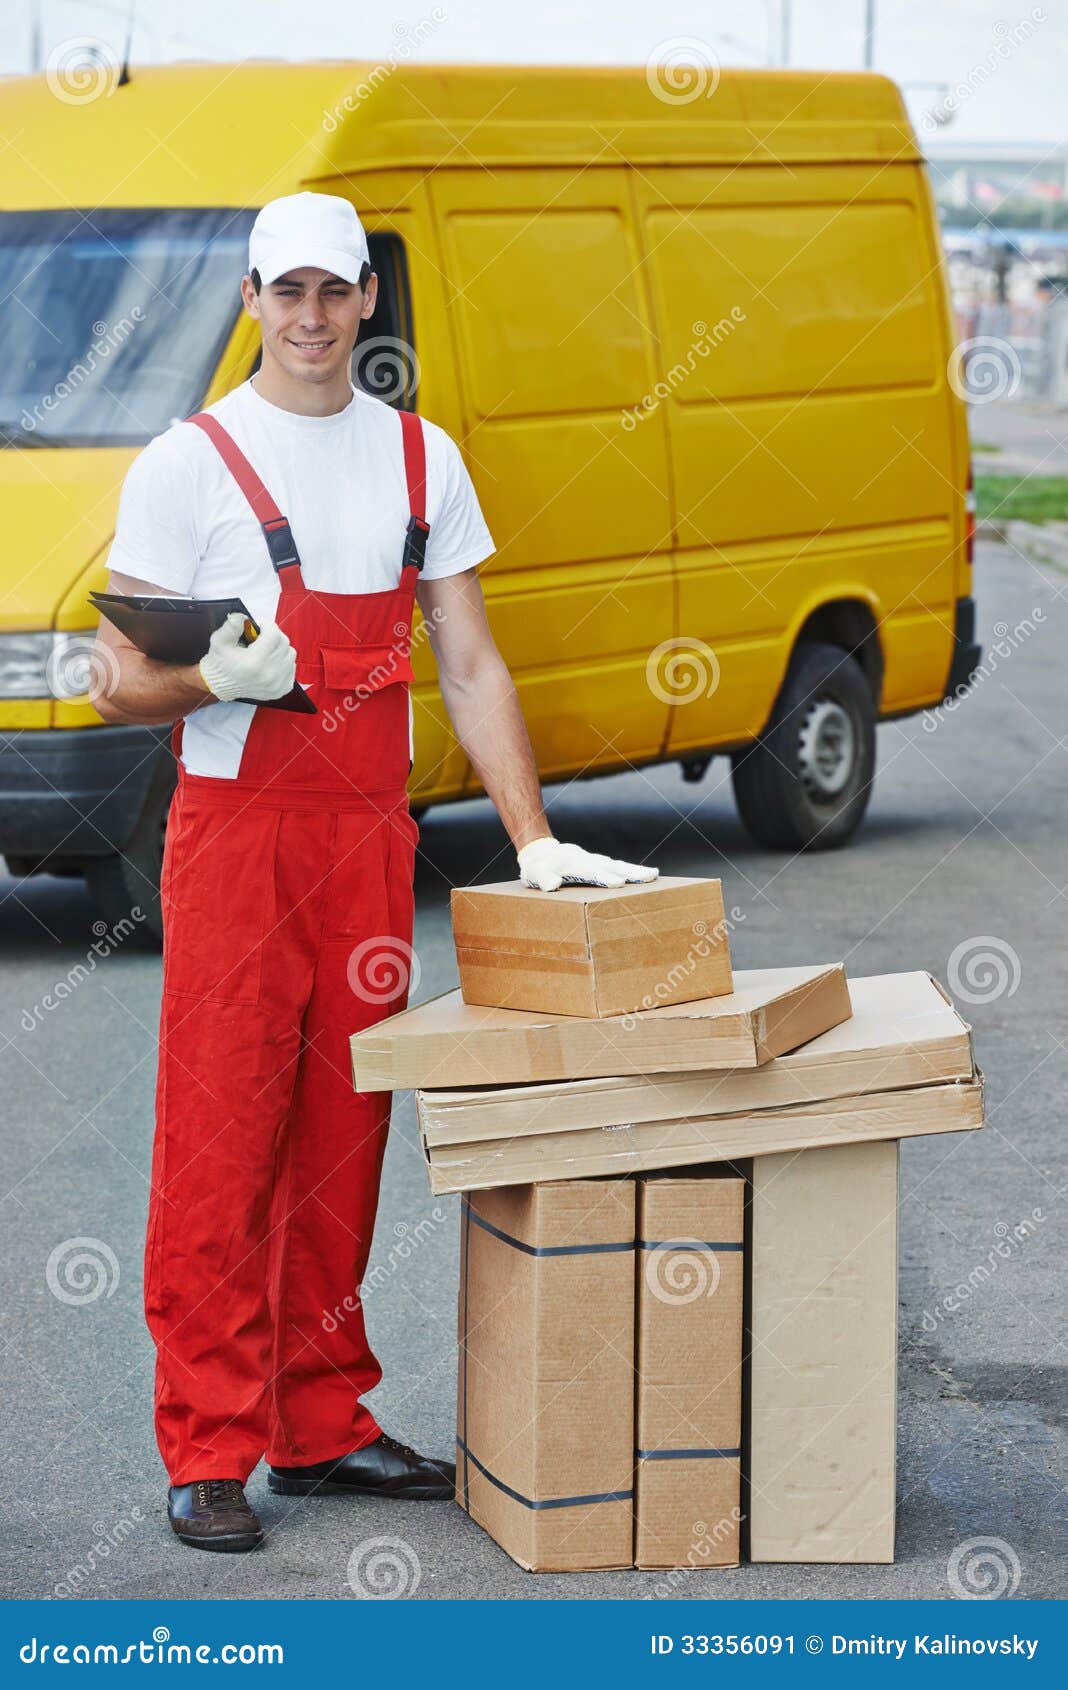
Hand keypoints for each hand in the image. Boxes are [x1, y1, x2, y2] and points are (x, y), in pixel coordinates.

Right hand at [198, 613, 295, 702]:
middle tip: (261, 637)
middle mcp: (268, 674)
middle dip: (273, 635)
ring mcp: (277, 684)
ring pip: (290, 654)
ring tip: (266, 649)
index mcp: (253, 662)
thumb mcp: (219, 640)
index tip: (259, 625)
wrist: (220, 685)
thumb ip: (231, 626)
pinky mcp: (281, 689)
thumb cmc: (220, 662)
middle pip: (284, 642)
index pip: (274, 634)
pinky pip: (292, 667)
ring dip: (280, 647)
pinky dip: (283, 661)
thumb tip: (244, 617)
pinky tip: (270, 661)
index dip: (267, 624)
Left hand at [516, 834, 658, 891]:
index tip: (618, 882)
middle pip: (611, 865)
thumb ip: (543, 878)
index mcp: (572, 863)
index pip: (590, 871)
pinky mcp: (598, 865)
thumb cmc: (537, 867)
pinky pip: (617, 867)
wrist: (541, 852)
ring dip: (635, 871)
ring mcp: (595, 861)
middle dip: (630, 871)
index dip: (603, 877)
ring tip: (653, 875)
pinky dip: (631, 871)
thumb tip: (552, 884)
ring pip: (618, 865)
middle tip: (649, 876)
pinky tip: (644, 876)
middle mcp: (587, 860)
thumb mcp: (534, 873)